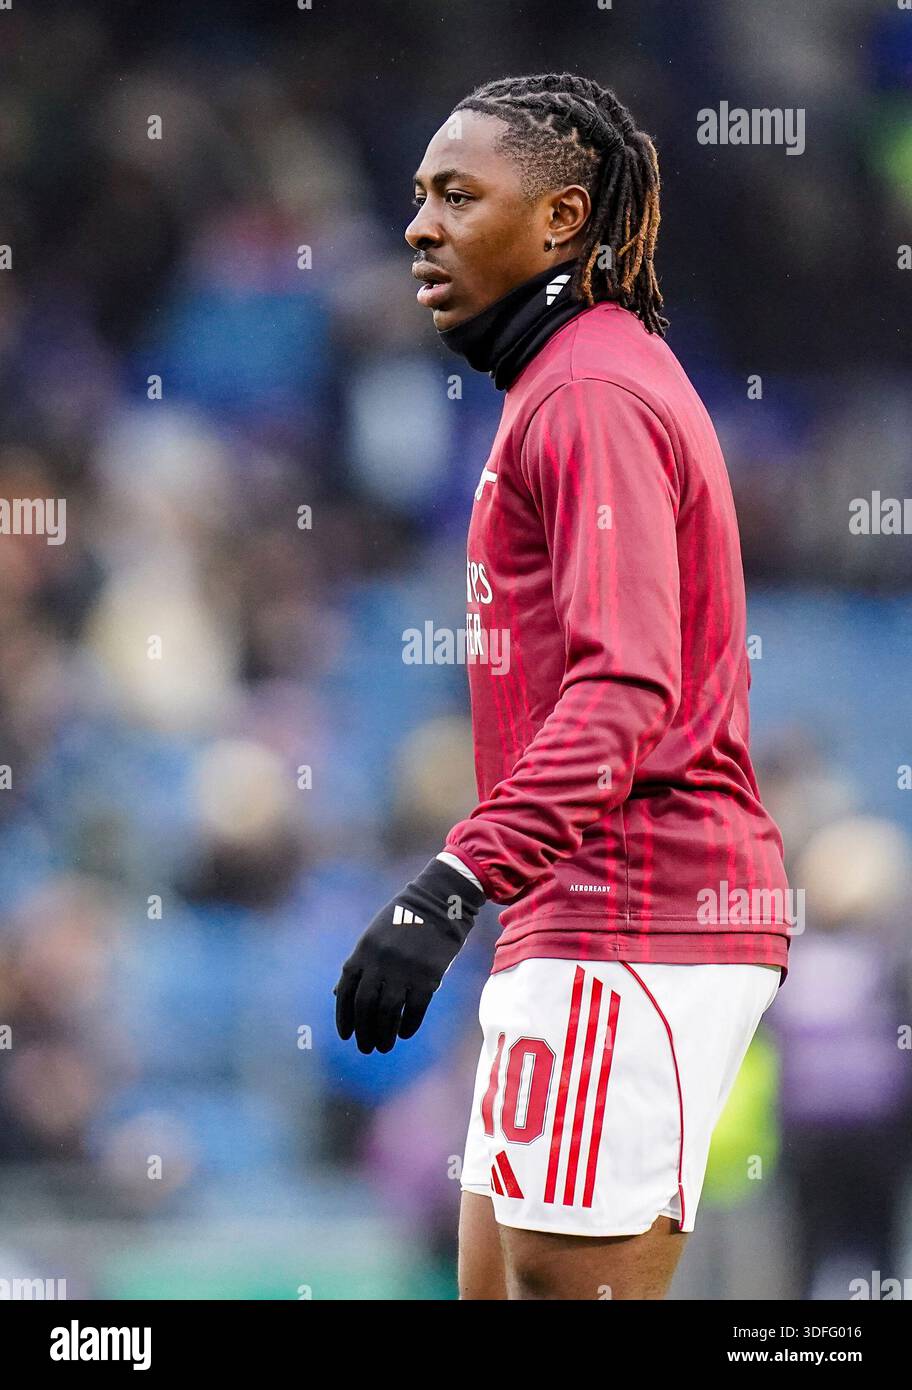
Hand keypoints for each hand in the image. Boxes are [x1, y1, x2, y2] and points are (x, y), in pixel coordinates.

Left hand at [334, 857, 484, 1053]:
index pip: (346, 993)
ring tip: (384, 1046)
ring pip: (388, 1013)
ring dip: (384, 1034)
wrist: (437, 901)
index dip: (344, 1018)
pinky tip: (405, 1033)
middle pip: (366, 1007)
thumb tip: (339, 994)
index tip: (346, 1035)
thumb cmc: (403, 918)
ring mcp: (403, 970)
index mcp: (362, 952)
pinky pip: (414, 1009)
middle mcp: (379, 963)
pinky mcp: (428, 976)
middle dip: (363, 1032)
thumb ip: (359, 964)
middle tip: (366, 1047)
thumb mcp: (373, 936)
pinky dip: (408, 1025)